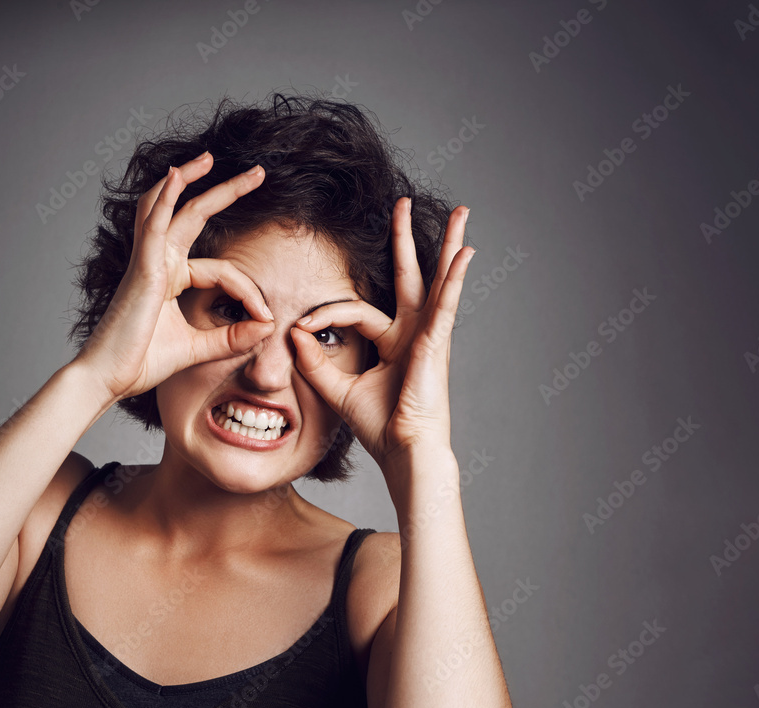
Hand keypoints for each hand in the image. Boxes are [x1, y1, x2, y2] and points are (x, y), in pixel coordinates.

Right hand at [72, 152, 275, 402]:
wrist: (109, 378)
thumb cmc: (143, 362)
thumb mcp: (198, 348)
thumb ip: (232, 338)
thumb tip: (267, 327)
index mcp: (170, 278)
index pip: (223, 270)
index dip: (250, 292)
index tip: (267, 319)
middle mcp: (158, 262)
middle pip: (194, 215)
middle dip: (226, 191)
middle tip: (257, 173)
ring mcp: (148, 262)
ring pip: (171, 209)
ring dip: (192, 180)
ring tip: (211, 158)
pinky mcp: (142, 271)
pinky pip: (154, 226)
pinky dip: (166, 200)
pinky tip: (178, 176)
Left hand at [289, 197, 473, 468]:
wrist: (404, 451)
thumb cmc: (380, 427)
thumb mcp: (338, 390)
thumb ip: (314, 362)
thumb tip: (293, 332)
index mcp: (394, 343)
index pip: (355, 311)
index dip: (325, 316)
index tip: (300, 328)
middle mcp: (414, 334)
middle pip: (412, 277)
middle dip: (406, 241)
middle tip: (404, 204)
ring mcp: (429, 336)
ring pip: (438, 281)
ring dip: (448, 245)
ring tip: (464, 212)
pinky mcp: (436, 344)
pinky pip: (446, 305)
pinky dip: (455, 278)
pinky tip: (464, 253)